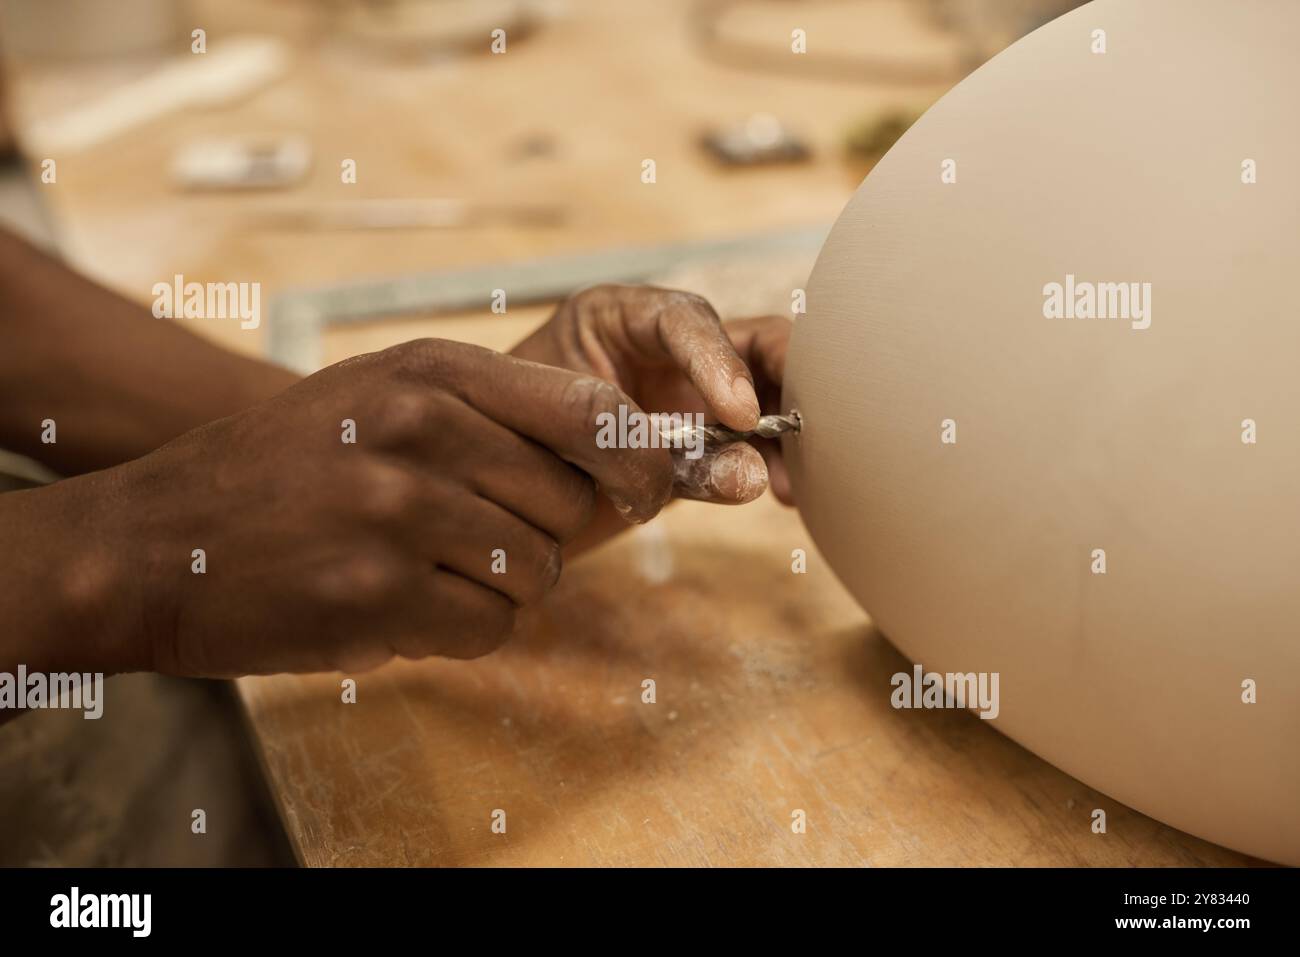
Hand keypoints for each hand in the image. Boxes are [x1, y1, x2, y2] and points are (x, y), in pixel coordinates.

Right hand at [28, 339, 681, 675]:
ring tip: (425, 571)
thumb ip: (492, 411)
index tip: (641, 491)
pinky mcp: (375, 595)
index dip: (636, 460)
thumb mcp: (379, 397)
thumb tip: (625, 446)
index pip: (592, 412)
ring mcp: (396, 512)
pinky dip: (461, 632)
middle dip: (543, 536)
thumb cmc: (284, 468)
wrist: (156, 540)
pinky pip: (490, 629)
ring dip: (499, 588)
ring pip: (537, 573)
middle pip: (571, 505)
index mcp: (430, 370)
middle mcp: (419, 429)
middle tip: (475, 542)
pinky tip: (399, 607)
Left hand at [512, 285, 793, 507]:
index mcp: (613, 319)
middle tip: (804, 429)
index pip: (682, 319)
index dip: (719, 362)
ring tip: (792, 480)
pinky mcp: (703, 435)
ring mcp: (688, 388)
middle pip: (747, 340)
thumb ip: (656, 459)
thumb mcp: (574, 449)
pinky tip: (785, 494)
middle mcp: (662, 346)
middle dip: (783, 381)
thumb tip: (752, 477)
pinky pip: (753, 439)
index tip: (742, 416)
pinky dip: (773, 462)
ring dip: (787, 429)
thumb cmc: (513, 451)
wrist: (493, 494)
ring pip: (763, 388)